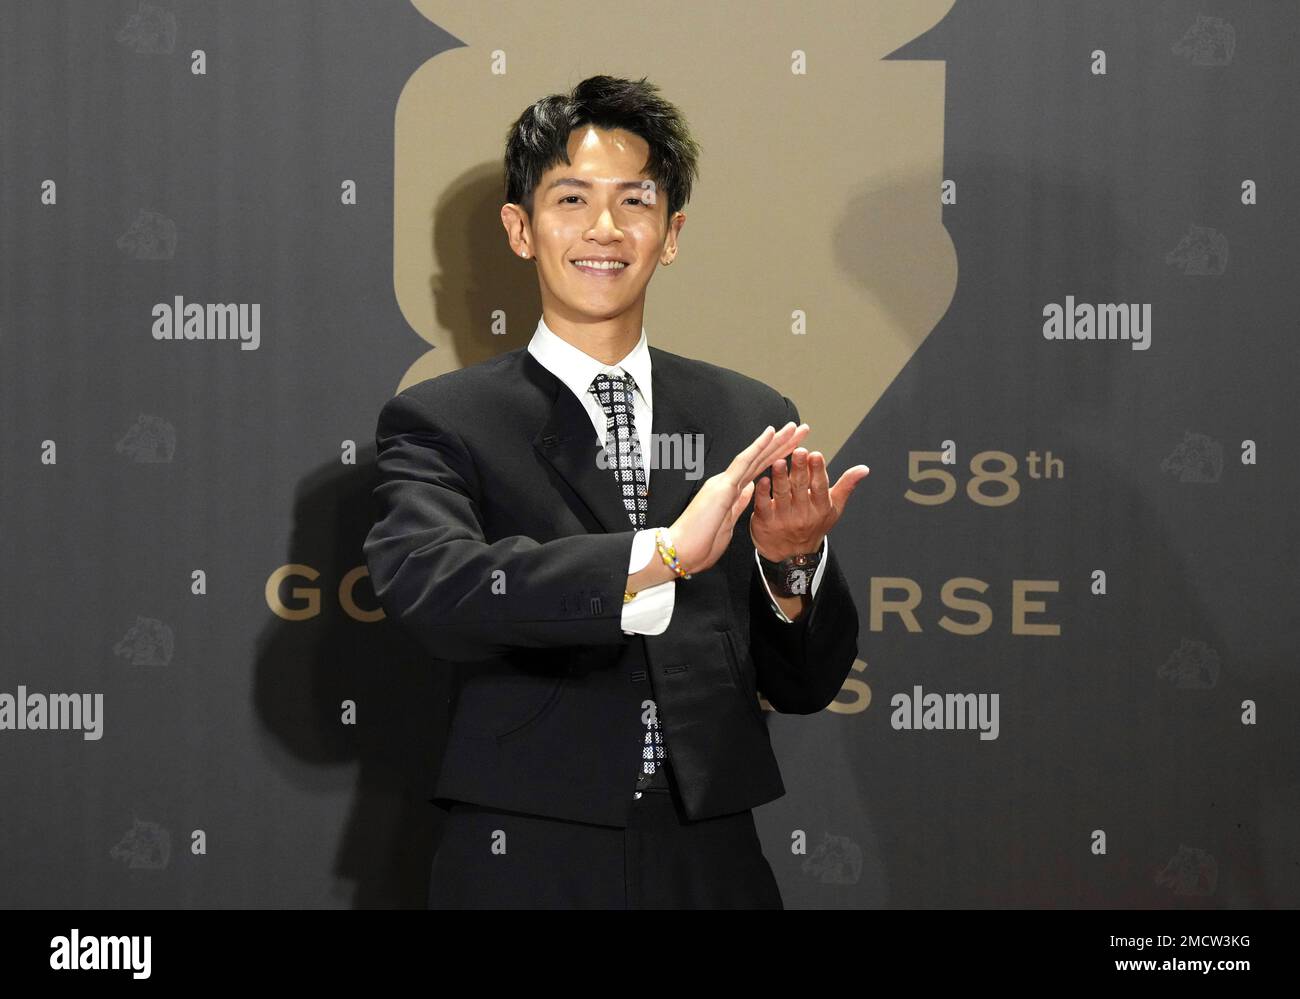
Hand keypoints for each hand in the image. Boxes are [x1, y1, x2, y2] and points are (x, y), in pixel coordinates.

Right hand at [668, 422, 810, 574]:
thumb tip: (751, 488)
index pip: (758, 470)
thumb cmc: (699, 544)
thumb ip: (739, 503)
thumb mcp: (728, 522)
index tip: (792, 447)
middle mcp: (726, 483)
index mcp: (729, 492)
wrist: (680, 551)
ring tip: (794, 427)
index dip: (776, 457)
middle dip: (782, 444)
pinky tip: (770, 433)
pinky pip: (743, 462)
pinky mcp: (723, 486)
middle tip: (800, 429)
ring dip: (776, 440)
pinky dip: (757, 447)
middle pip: (760, 459)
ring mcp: (724, 483)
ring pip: (755, 456)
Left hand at [750, 439, 868, 560]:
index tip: (816, 454)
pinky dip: (762, 493)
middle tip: (798, 451)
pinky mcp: (765, 522)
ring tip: (779, 461)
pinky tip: (762, 479)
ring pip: (781, 495)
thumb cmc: (813, 526)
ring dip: (780, 477)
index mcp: (820, 508)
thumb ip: (846, 486)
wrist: (792, 557)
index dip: (818, 471)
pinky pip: (763, 505)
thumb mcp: (833, 508)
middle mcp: (802, 513)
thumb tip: (864, 469)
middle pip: (800, 488)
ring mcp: (783, 518)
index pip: (820, 487)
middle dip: (799, 468)